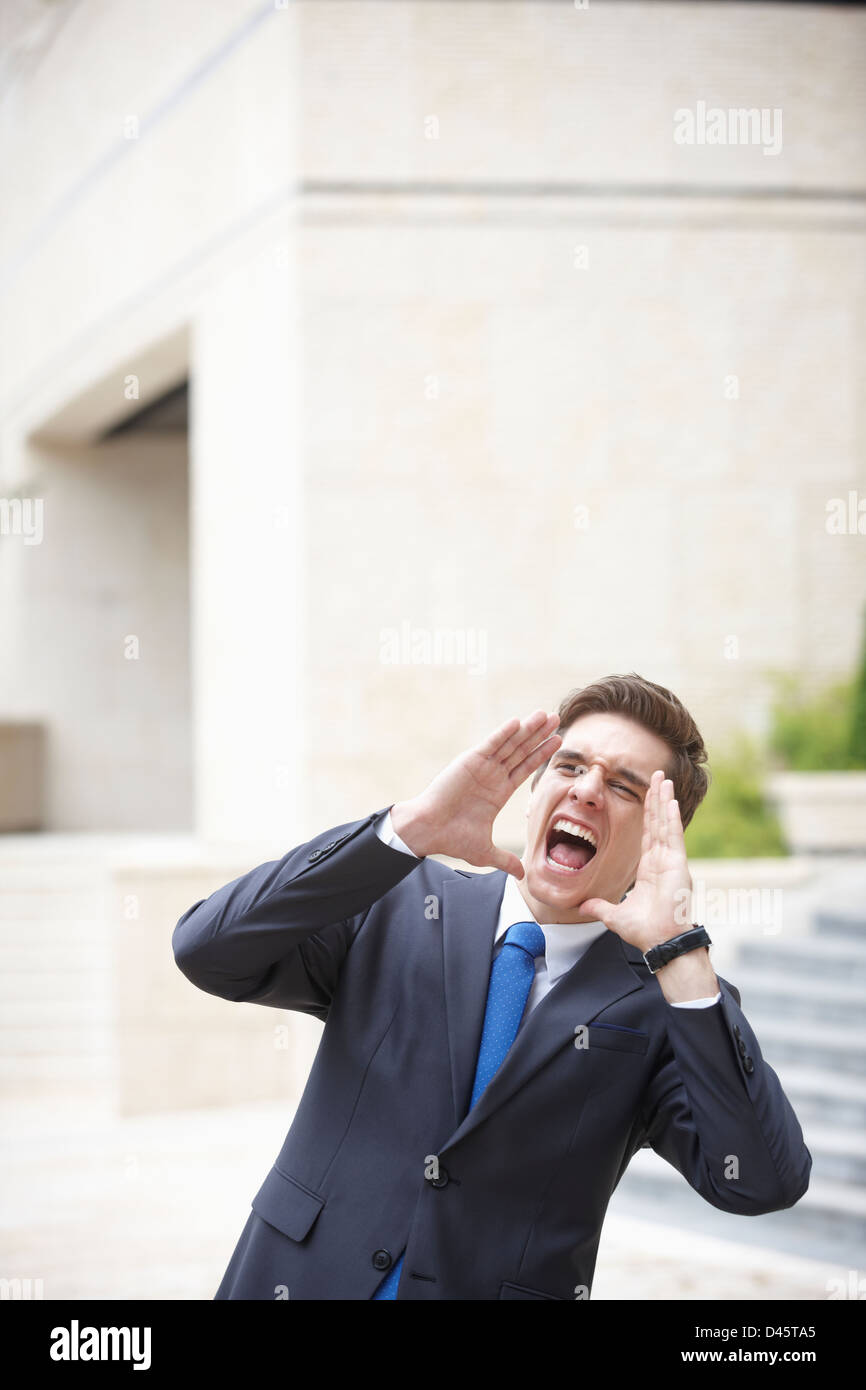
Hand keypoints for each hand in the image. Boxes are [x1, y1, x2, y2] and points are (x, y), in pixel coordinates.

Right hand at [390, 711, 561, 876]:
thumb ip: (505, 860)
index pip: (525, 768)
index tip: (558, 741)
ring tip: (545, 715)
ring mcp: (482, 767)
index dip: (541, 754)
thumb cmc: (452, 839)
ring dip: (528, 729)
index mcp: (498, 791)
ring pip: (510, 744)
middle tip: (557, 718)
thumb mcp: (485, 853)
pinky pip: (491, 744)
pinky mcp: (469, 762)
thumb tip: (522, 876)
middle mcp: (492, 775)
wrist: (428, 831)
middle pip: (522, 750)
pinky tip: (518, 722)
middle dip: (539, 735)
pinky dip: (504, 733)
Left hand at [578, 770, 693, 952]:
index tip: (646, 794)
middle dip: (656, 798)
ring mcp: (671, 860)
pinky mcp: (677, 865)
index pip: (646, 833)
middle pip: (657, 822)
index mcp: (649, 868)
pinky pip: (673, 836)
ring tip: (663, 779)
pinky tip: (670, 800)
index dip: (647, 813)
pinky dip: (671, 818)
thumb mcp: (614, 915)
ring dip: (664, 800)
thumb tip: (582, 905)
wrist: (660, 942)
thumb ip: (599, 907)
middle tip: (656, 775)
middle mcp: (661, 860)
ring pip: (666, 823)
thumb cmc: (644, 931)